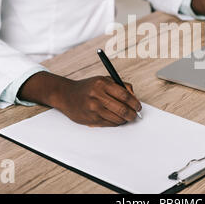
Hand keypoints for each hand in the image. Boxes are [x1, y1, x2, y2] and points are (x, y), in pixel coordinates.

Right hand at [18, 72, 141, 126]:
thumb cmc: (88, 87)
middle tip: (135, 115)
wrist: (66, 95)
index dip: (135, 102)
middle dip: (132, 114)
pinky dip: (116, 123)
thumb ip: (121, 86)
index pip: (124, 95)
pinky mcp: (91, 119)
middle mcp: (97, 96)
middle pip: (122, 109)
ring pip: (117, 118)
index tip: (138, 106)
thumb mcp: (103, 80)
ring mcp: (94, 109)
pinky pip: (109, 124)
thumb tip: (134, 97)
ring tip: (126, 117)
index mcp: (102, 84)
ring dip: (124, 120)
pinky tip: (116, 119)